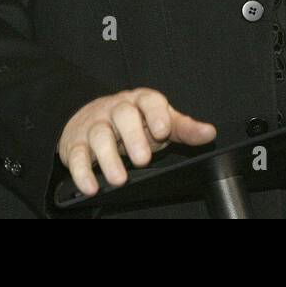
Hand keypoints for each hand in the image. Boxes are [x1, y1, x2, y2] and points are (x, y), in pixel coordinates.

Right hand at [58, 88, 216, 196]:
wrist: (90, 119)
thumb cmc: (133, 123)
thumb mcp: (160, 122)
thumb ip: (184, 128)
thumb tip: (209, 133)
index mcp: (140, 102)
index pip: (149, 100)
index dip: (156, 114)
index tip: (163, 130)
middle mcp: (116, 109)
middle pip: (122, 115)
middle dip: (133, 136)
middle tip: (143, 158)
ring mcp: (94, 124)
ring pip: (99, 135)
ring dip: (108, 158)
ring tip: (119, 179)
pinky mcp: (76, 143)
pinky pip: (76, 155)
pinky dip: (82, 172)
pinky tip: (90, 185)